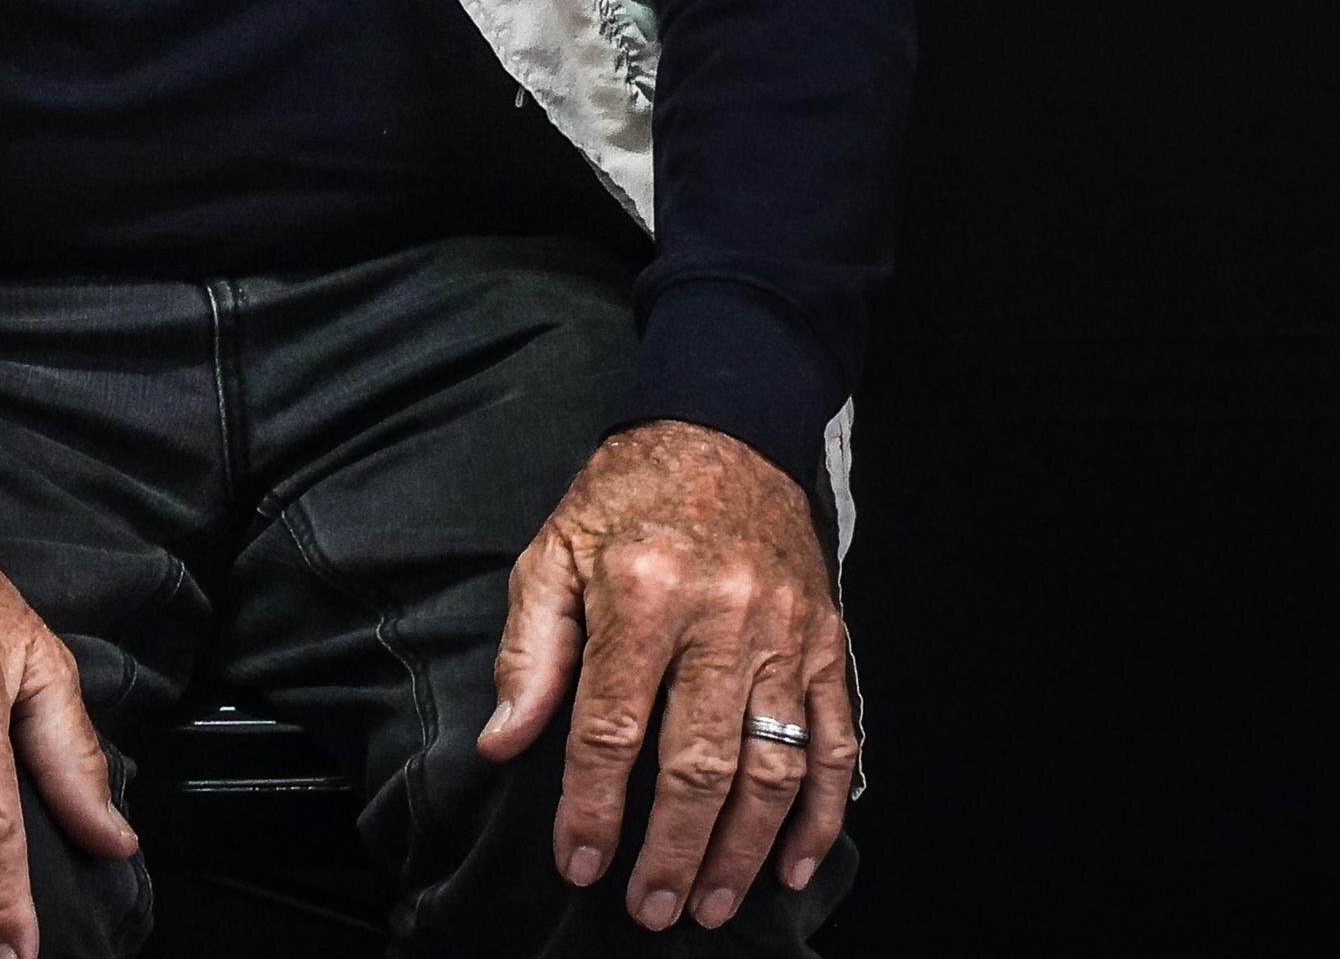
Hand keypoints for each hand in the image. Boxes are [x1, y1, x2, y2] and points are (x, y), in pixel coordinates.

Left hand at [474, 419, 855, 933]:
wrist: (725, 430)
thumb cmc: (627, 499)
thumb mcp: (553, 554)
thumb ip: (532, 652)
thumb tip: (505, 743)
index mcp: (643, 596)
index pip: (612, 728)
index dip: (592, 807)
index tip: (579, 864)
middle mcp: (722, 618)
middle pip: (699, 764)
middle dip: (673, 852)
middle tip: (652, 910)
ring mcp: (785, 633)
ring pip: (772, 766)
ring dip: (743, 849)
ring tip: (713, 904)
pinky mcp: (828, 641)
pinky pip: (834, 741)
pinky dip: (820, 813)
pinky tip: (793, 865)